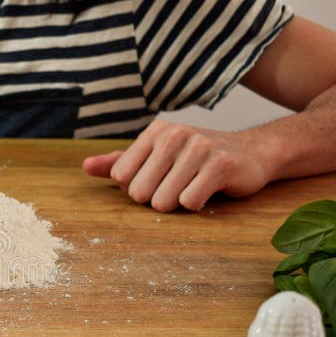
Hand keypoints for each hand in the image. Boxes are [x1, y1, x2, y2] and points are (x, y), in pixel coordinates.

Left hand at [82, 120, 271, 211]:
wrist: (251, 153)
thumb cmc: (196, 159)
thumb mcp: (156, 156)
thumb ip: (119, 162)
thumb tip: (85, 166)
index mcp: (154, 132)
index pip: (121, 177)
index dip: (138, 187)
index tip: (159, 178)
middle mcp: (174, 134)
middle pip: (139, 193)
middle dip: (157, 198)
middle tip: (178, 184)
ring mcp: (198, 147)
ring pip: (163, 201)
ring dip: (178, 203)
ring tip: (193, 186)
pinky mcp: (220, 164)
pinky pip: (190, 202)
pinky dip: (197, 204)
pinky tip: (208, 190)